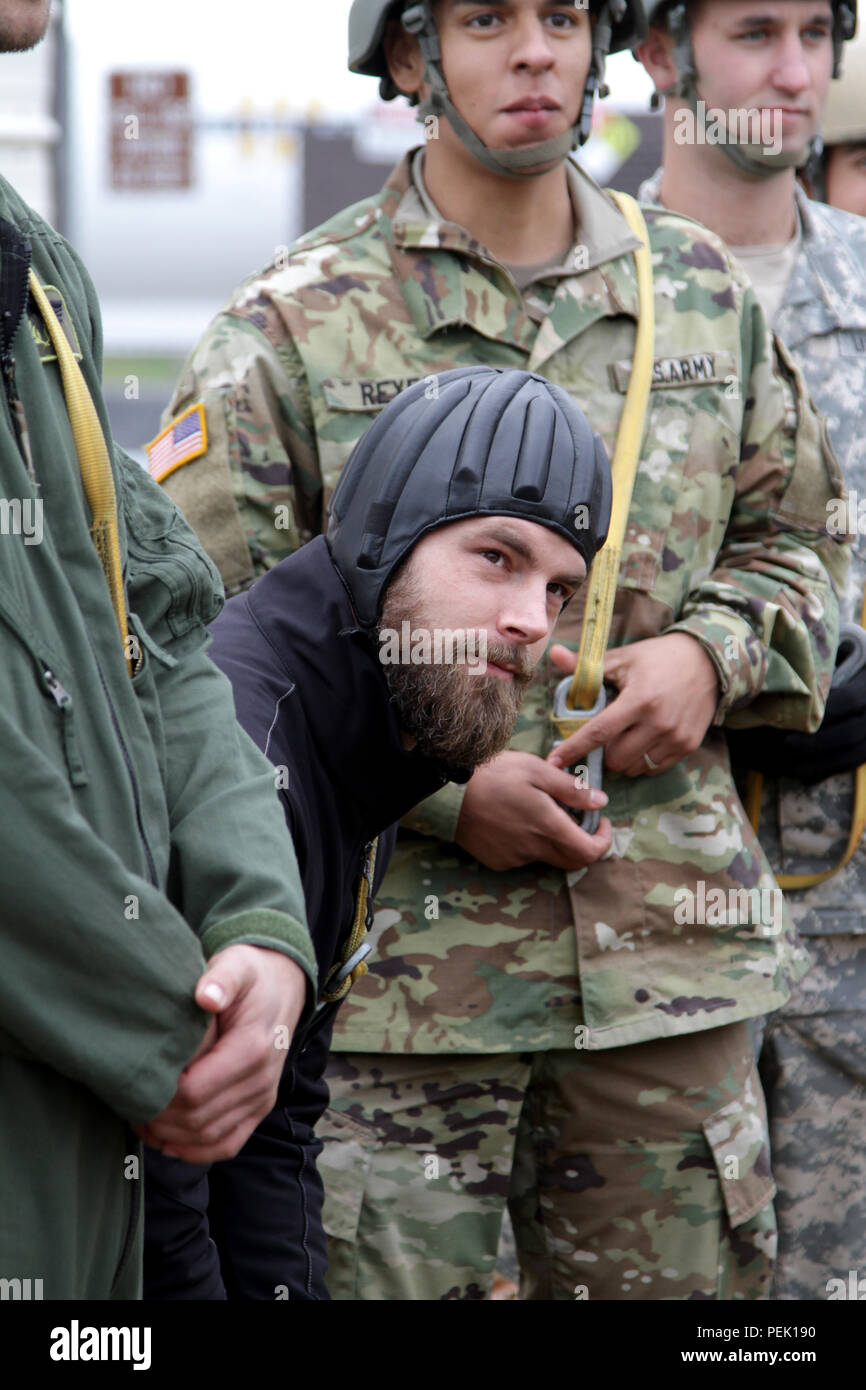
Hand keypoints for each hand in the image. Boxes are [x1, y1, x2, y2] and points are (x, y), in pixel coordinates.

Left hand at [133, 944, 307, 1163]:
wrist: (282, 986)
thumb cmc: (251, 975)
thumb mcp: (237, 964)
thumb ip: (222, 978)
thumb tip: (206, 996)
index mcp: (253, 1049)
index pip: (195, 1091)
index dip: (160, 1095)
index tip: (133, 1082)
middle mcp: (261, 1080)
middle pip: (198, 1120)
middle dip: (158, 1118)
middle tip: (127, 1103)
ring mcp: (262, 1098)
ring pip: (209, 1138)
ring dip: (170, 1137)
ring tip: (140, 1119)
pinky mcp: (260, 1108)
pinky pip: (228, 1144)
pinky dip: (195, 1151)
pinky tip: (166, 1141)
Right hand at [455, 749, 611, 870]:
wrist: (446, 793)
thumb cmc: (492, 775)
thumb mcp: (536, 770)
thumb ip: (571, 789)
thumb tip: (600, 802)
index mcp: (548, 827)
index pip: (590, 852)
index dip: (603, 840)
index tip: (601, 821)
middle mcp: (533, 849)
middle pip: (572, 860)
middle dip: (582, 842)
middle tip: (577, 817)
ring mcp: (514, 858)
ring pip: (546, 855)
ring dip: (551, 839)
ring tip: (535, 808)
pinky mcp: (497, 860)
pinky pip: (523, 856)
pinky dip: (528, 842)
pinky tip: (513, 819)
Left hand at [546, 634, 719, 777]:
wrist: (708, 661)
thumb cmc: (658, 658)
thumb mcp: (622, 658)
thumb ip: (586, 665)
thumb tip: (554, 653)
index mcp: (639, 699)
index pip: (598, 732)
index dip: (573, 749)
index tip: (553, 762)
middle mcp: (659, 722)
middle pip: (615, 758)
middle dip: (602, 752)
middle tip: (605, 736)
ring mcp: (676, 737)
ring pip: (634, 767)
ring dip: (622, 759)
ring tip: (625, 737)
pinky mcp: (688, 746)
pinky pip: (654, 768)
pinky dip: (642, 761)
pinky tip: (643, 741)